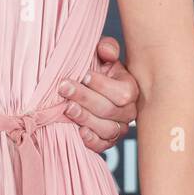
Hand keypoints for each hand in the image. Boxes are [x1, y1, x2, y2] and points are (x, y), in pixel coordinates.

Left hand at [58, 35, 137, 152]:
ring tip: (66, 107)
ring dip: (84, 118)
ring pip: (106, 128)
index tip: (84, 75)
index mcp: (129, 89)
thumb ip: (106, 48)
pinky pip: (102, 146)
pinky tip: (77, 131)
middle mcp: (127, 112)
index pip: (123, 93)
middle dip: (85, 98)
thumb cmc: (94, 69)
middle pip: (110, 110)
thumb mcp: (100, 56)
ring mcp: (117, 128)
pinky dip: (90, 140)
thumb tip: (106, 50)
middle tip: (63, 87)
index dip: (102, 85)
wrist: (82, 89)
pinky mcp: (105, 142)